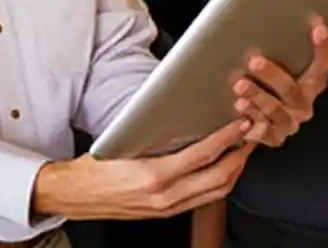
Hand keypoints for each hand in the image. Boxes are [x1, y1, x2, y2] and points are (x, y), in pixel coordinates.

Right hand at [33, 119, 253, 219]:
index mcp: (154, 176)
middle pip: (219, 178)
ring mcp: (167, 208)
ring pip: (216, 192)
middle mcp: (165, 196)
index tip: (240, 124)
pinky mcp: (166, 212)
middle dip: (241, 155)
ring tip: (243, 151)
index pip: (202, 155)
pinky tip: (221, 170)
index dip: (227, 139)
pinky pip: (203, 199)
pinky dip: (219, 183)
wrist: (75, 195)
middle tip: (252, 135)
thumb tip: (176, 115)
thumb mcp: (119, 144)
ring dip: (235, 170)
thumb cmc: (92, 168)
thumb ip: (150, 136)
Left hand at [233, 17, 327, 146]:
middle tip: (255, 62)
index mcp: (310, 83)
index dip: (322, 47)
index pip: (322, 64)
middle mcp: (304, 104)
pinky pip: (264, 130)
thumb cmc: (262, 84)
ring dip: (258, 97)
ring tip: (239, 85)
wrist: (251, 118)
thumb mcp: (271, 65)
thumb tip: (254, 14)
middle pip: (294, 90)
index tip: (317, 26)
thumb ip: (273, 50)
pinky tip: (239, 107)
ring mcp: (290, 122)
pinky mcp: (273, 137)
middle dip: (274, 75)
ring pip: (277, 111)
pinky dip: (251, 118)